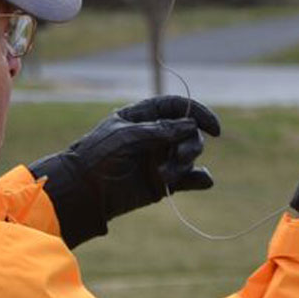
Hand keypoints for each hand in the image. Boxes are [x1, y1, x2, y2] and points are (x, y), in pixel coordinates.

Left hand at [29, 95, 220, 248]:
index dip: (198, 113)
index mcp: (144, 116)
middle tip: (179, 158)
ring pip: (190, 155)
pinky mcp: (164, 182)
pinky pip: (192, 178)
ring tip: (165, 176)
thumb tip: (191, 125)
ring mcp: (160, 158)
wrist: (84, 190)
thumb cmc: (99, 156)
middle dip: (190, 145)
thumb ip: (160, 130)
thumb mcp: (127, 137)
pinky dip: (200, 179)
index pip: (178, 107)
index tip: (214, 128)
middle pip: (189, 132)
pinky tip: (203, 180)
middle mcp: (156, 135)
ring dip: (185, 164)